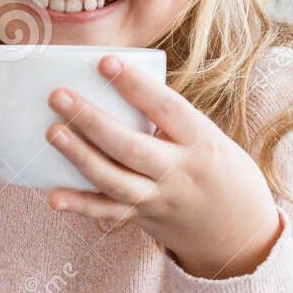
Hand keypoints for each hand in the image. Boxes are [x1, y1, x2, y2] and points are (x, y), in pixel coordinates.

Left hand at [44, 55, 281, 279]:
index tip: (105, 62)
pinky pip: (108, 213)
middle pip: (130, 146)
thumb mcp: (208, 137)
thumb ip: (169, 119)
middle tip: (57, 96)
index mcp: (201, 141)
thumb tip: (116, 86)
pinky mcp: (143, 218)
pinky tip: (53, 197)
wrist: (241, 231)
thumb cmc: (218, 168)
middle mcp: (179, 171)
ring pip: (114, 180)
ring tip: (52, 132)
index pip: (167, 109)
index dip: (135, 86)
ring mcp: (159, 198)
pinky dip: (80, 206)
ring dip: (79, 156)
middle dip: (92, 121)